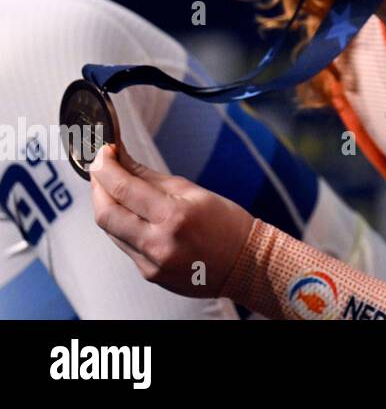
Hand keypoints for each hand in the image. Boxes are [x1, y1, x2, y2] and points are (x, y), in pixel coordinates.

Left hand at [89, 143, 253, 298]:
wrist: (247, 264)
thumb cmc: (227, 223)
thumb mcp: (194, 192)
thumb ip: (152, 178)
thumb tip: (121, 159)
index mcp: (174, 216)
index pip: (123, 188)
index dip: (105, 168)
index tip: (102, 153)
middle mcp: (158, 243)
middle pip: (105, 213)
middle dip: (97, 187)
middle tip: (101, 169)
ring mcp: (151, 263)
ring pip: (111, 230)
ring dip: (107, 206)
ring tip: (115, 188)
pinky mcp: (149, 274)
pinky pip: (124, 245)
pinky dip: (122, 225)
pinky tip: (132, 214)